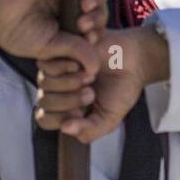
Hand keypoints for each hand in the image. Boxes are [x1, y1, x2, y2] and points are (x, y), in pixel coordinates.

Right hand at [0, 0, 106, 77]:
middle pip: (99, 7)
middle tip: (83, 24)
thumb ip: (76, 52)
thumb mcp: (51, 47)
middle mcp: (69, 2)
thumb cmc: (17, 33)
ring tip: (83, 7)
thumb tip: (95, 69)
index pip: (96, 25)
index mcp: (68, 21)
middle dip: (98, 17)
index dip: (98, 30)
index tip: (88, 38)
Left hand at [36, 26, 167, 142]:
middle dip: (70, 99)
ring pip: (44, 80)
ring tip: (91, 74)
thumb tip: (65, 128)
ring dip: (70, 80)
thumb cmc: (122, 90)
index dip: (60, 117)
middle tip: (91, 92)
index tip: (81, 112)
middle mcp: (59, 90)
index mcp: (67, 109)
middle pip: (45, 100)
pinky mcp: (61, 50)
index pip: (45, 119)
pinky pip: (48, 59)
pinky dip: (69, 62)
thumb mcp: (110, 118)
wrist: (135, 60)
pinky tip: (86, 63)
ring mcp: (58, 70)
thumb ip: (90, 130)